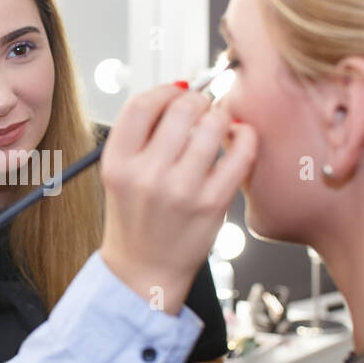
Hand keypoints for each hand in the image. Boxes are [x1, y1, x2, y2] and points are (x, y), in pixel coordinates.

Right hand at [99, 84, 256, 312]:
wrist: (144, 271)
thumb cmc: (136, 219)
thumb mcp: (121, 175)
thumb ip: (142, 136)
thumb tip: (178, 92)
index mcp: (117, 163)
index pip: (141, 105)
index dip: (164, 91)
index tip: (177, 92)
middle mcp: (145, 175)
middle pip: (180, 109)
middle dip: (198, 101)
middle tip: (203, 108)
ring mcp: (180, 190)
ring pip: (212, 126)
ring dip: (221, 117)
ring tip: (220, 125)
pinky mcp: (211, 204)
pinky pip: (240, 154)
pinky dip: (246, 137)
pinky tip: (240, 138)